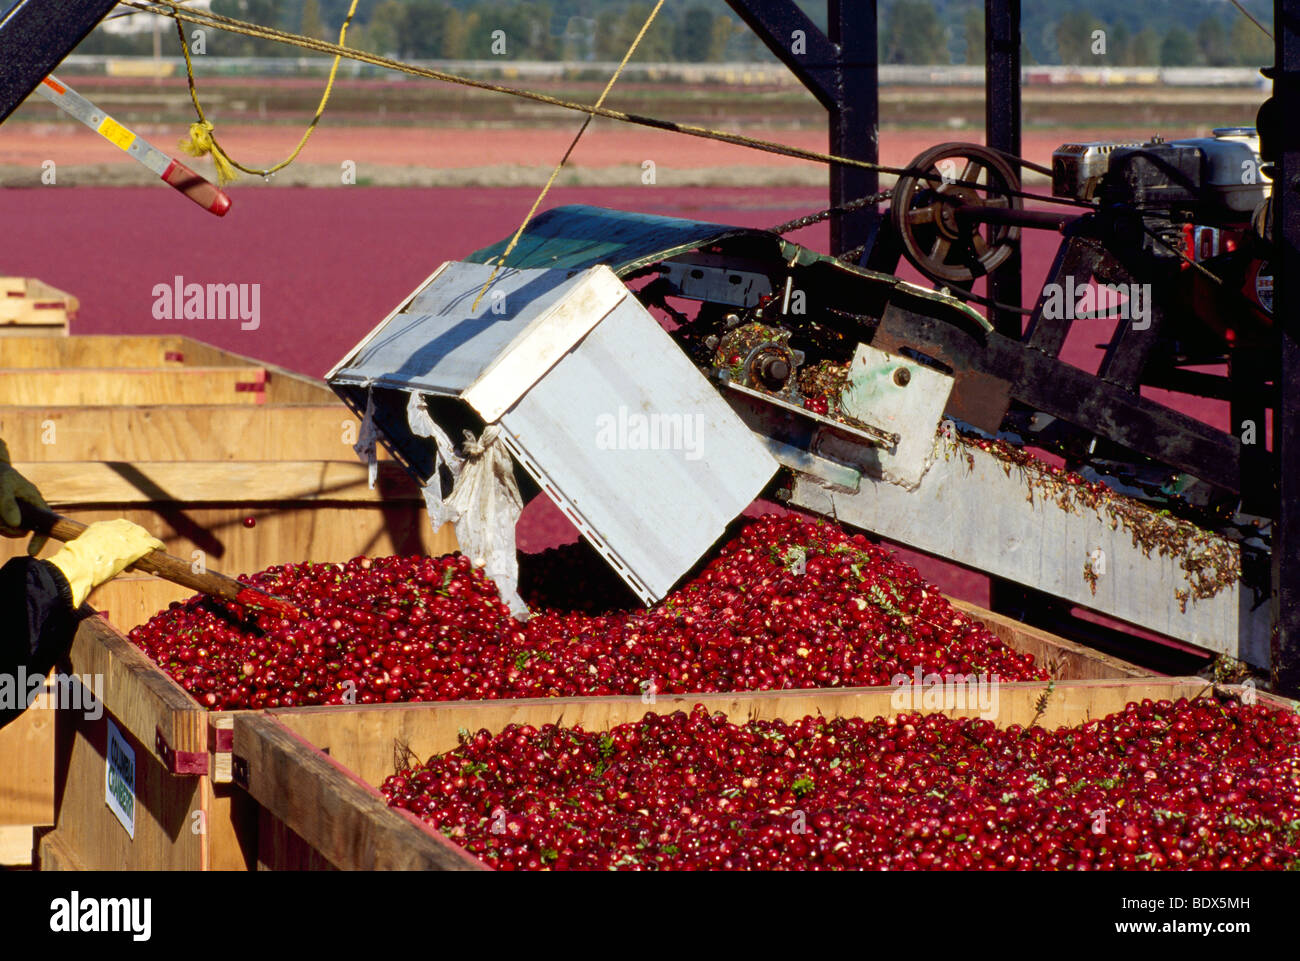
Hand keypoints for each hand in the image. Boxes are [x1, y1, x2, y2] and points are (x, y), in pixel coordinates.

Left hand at [0, 439, 49, 555]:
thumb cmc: (1, 474)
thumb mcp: (4, 485)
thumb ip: (8, 503)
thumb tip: (15, 524)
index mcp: (36, 502)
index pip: (46, 524)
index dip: (40, 539)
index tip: (31, 552)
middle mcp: (28, 512)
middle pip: (22, 530)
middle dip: (8, 529)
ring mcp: (14, 515)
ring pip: (8, 529)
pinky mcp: (3, 517)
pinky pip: (1, 526)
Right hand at [47, 519, 164, 606]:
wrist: (81, 564)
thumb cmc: (76, 565)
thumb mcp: (80, 556)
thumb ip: (87, 557)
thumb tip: (83, 572)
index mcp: (99, 527)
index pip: (117, 530)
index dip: (122, 540)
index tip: (121, 549)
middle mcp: (115, 527)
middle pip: (132, 531)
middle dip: (134, 542)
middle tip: (134, 556)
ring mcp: (129, 534)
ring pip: (144, 536)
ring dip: (146, 546)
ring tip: (147, 557)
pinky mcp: (140, 544)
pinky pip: (154, 543)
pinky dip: (159, 546)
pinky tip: (163, 550)